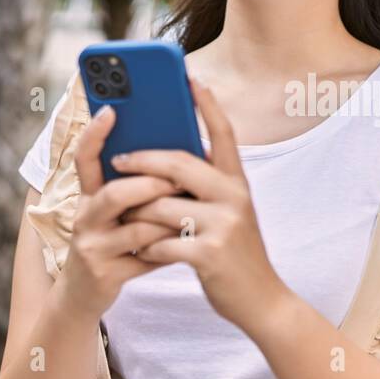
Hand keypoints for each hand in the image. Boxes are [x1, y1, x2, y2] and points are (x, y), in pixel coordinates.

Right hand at [58, 104, 184, 320]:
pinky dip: (168, 249)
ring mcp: (92, 246)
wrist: (86, 295)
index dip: (94, 134)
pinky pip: (144, 256)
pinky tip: (184, 244)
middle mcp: (85, 216)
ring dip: (167, 217)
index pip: (85, 158)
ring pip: (134, 225)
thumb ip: (138, 188)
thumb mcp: (118, 213)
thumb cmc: (113, 245)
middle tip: (179, 180)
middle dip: (151, 184)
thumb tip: (185, 154)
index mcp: (90, 195)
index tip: (111, 110)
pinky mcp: (104, 273)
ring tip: (190, 212)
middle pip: (114, 192)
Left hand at [112, 77, 290, 332]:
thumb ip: (205, 186)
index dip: (207, 104)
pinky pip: (162, 243)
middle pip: (179, 163)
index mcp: (237, 182)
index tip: (191, 78)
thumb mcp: (228, 212)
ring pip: (162, 205)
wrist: (261, 300)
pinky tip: (143, 254)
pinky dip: (147, 249)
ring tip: (124, 219)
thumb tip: (164, 161)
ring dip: (137, 214)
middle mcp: (234, 196)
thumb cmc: (234, 253)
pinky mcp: (210, 254)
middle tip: (118, 158)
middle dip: (143, 159)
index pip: (223, 133)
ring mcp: (224, 224)